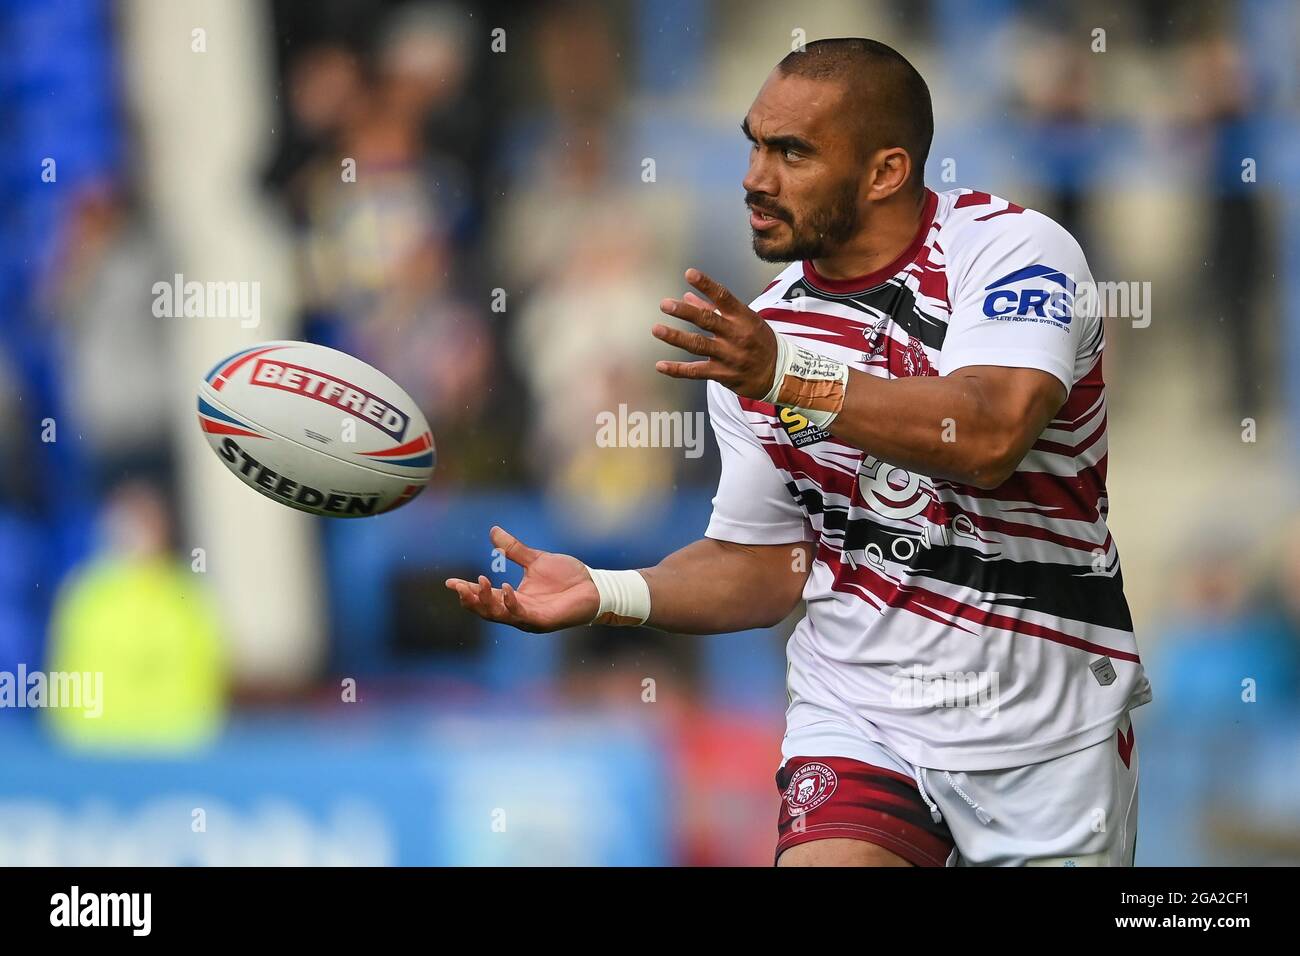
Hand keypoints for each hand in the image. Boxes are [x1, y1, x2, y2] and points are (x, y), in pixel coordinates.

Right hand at [444, 526, 598, 632]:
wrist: (595, 586)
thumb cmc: (568, 577)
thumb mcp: (536, 559)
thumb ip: (514, 549)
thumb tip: (493, 531)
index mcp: (514, 598)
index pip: (485, 596)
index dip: (467, 590)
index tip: (449, 582)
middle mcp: (519, 611)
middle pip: (486, 610)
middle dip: (471, 599)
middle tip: (458, 586)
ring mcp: (530, 618)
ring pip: (500, 615)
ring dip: (487, 601)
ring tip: (480, 583)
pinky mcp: (544, 620)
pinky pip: (523, 614)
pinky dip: (512, 603)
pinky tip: (505, 589)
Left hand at [652, 267, 778, 399]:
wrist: (778, 373)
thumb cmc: (758, 341)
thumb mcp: (744, 320)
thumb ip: (714, 309)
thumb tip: (687, 296)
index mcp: (742, 317)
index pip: (723, 297)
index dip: (706, 284)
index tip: (689, 273)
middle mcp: (736, 335)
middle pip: (707, 321)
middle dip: (685, 312)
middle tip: (665, 304)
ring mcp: (729, 356)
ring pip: (698, 345)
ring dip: (676, 337)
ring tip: (657, 329)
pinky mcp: (722, 374)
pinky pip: (696, 372)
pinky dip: (677, 370)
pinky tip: (660, 365)